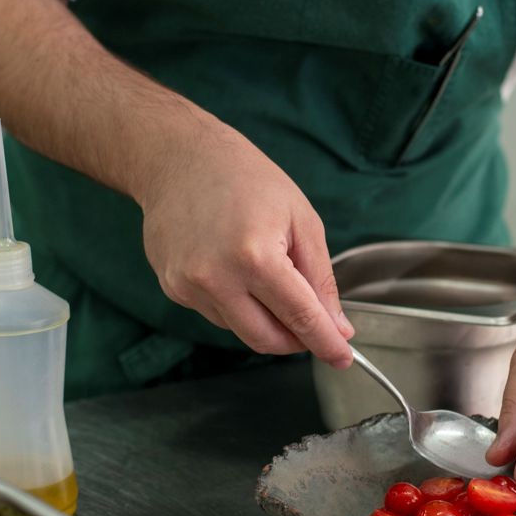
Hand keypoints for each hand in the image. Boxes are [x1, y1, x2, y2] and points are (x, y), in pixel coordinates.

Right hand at [137, 118, 354, 367]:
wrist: (179, 158)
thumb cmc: (246, 179)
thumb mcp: (301, 219)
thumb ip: (320, 279)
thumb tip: (336, 326)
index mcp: (255, 257)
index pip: (300, 318)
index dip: (326, 343)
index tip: (343, 357)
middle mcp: (216, 279)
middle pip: (267, 340)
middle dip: (296, 340)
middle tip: (313, 324)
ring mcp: (188, 287)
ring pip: (241, 330)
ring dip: (265, 319)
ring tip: (266, 272)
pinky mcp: (172, 288)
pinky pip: (217, 314)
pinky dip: (237, 304)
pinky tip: (235, 268)